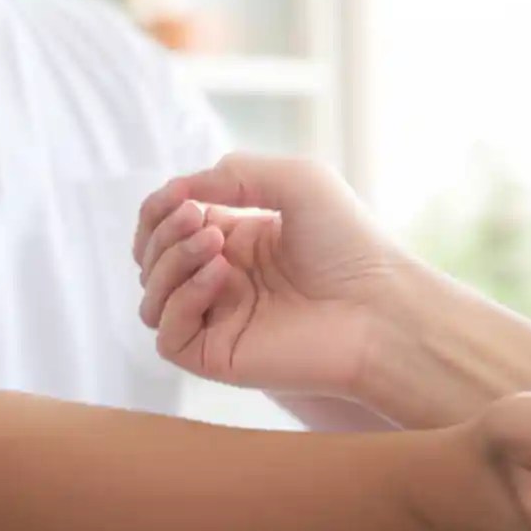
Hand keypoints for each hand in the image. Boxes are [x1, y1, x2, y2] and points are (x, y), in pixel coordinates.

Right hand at [133, 153, 411, 394]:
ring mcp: (218, 321)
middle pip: (150, 260)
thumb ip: (234, 173)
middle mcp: (223, 282)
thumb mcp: (295, 180)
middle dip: (162, 231)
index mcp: (237, 242)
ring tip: (214, 245)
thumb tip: (180, 191)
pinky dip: (181, 299)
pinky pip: (167, 335)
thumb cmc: (349, 243)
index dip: (159, 209)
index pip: (167, 227)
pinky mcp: (218, 357)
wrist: (379, 307)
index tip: (177, 196)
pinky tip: (220, 278)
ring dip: (169, 262)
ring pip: (151, 297)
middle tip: (199, 219)